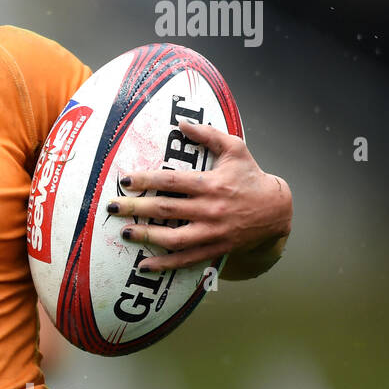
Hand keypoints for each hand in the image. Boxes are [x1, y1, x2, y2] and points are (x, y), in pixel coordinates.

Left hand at [105, 119, 291, 274]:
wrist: (277, 211)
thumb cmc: (251, 176)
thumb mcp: (235, 149)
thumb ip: (208, 135)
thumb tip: (181, 123)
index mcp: (211, 184)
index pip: (172, 181)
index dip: (147, 181)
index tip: (124, 181)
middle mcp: (210, 209)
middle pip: (167, 209)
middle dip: (137, 208)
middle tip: (111, 207)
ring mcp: (213, 232)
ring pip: (174, 238)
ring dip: (147, 236)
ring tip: (125, 232)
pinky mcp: (215, 249)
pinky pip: (187, 259)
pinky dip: (165, 264)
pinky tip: (144, 265)